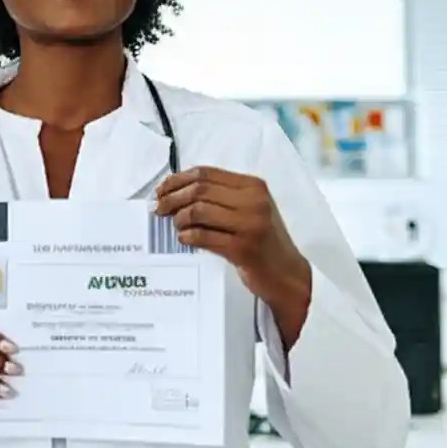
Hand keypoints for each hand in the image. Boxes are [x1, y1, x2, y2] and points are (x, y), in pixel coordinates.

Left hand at [155, 167, 311, 340]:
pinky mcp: (243, 248)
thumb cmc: (263, 241)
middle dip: (172, 198)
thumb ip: (222, 197)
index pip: (206, 173)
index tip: (161, 190)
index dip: (177, 180)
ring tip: (175, 226)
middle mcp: (254, 201)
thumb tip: (176, 191)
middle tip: (159, 208)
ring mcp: (250, 224)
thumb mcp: (250, 210)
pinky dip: (188, 236)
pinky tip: (184, 239)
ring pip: (199, 210)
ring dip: (179, 218)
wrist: (287, 274)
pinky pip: (204, 236)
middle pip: (199, 190)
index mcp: (254, 186)